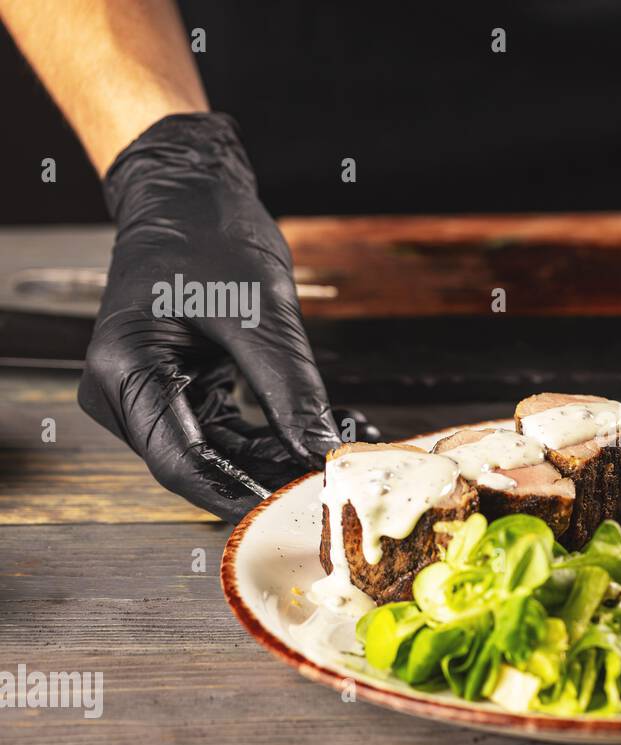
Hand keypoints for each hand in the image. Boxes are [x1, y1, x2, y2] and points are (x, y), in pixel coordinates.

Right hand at [78, 113, 340, 522]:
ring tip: (334, 461)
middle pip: (198, 464)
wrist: (187, 194)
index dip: (240, 493)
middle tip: (329, 489)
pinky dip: (268, 439)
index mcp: (126, 368)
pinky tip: (313, 439)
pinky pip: (223, 434)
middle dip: (264, 478)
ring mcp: (146, 394)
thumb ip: (291, 389)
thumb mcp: (260, 311)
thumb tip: (323, 452)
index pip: (181, 461)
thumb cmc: (209, 233)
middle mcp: (123, 390)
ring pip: (216, 454)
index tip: (294, 511)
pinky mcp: (174, 391)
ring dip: (273, 461)